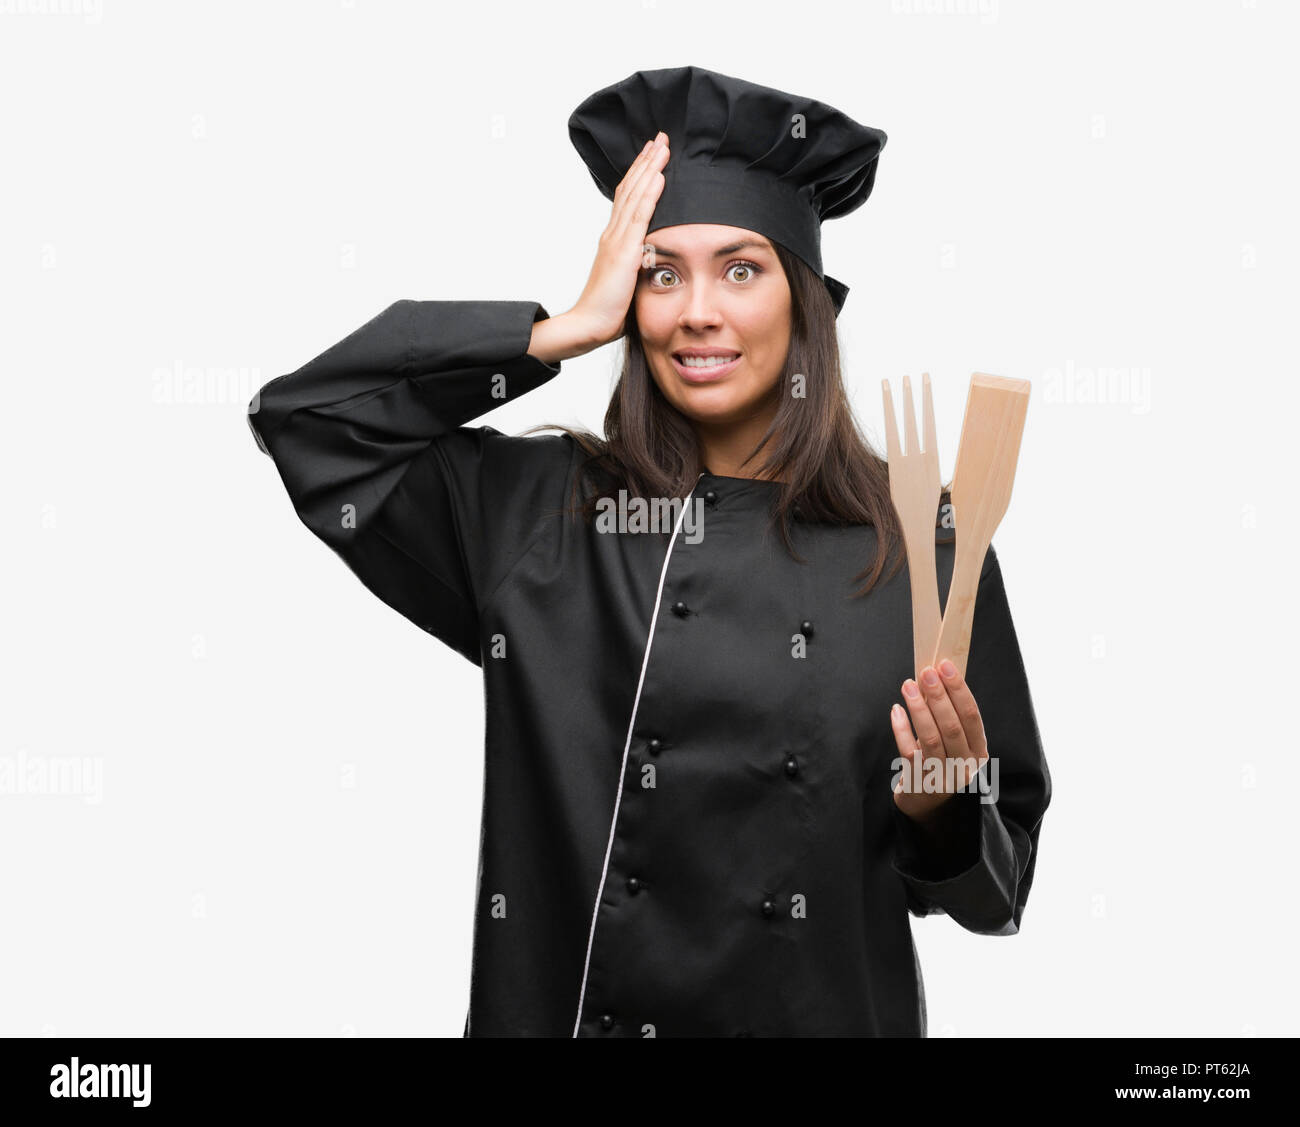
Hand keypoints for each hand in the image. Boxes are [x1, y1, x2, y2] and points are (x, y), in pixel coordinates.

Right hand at [567, 131, 669, 347]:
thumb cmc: (607, 310)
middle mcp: (612, 234)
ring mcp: (616, 240)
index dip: (639, 175)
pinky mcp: (623, 252)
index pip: (627, 199)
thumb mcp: (626, 281)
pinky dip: (649, 194)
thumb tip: (652, 259)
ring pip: (634, 195)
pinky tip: (659, 176)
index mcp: (613, 240)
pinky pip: (639, 216)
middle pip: (629, 189)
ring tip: (661, 147)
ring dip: (649, 169)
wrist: (589, 324)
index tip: (652, 156)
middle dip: (645, 162)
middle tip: (659, 139)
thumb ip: (636, 265)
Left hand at [890, 658, 988, 823]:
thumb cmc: (943, 762)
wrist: (929, 806)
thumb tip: (936, 678)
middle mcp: (964, 766)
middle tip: (926, 672)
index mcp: (978, 752)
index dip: (959, 690)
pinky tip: (896, 710)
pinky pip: (908, 752)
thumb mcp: (956, 744)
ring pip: (930, 739)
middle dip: (939, 696)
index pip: (972, 717)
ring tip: (908, 686)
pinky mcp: (918, 783)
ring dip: (919, 709)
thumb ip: (951, 717)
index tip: (945, 666)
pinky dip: (902, 729)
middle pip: (952, 726)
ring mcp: (941, 776)